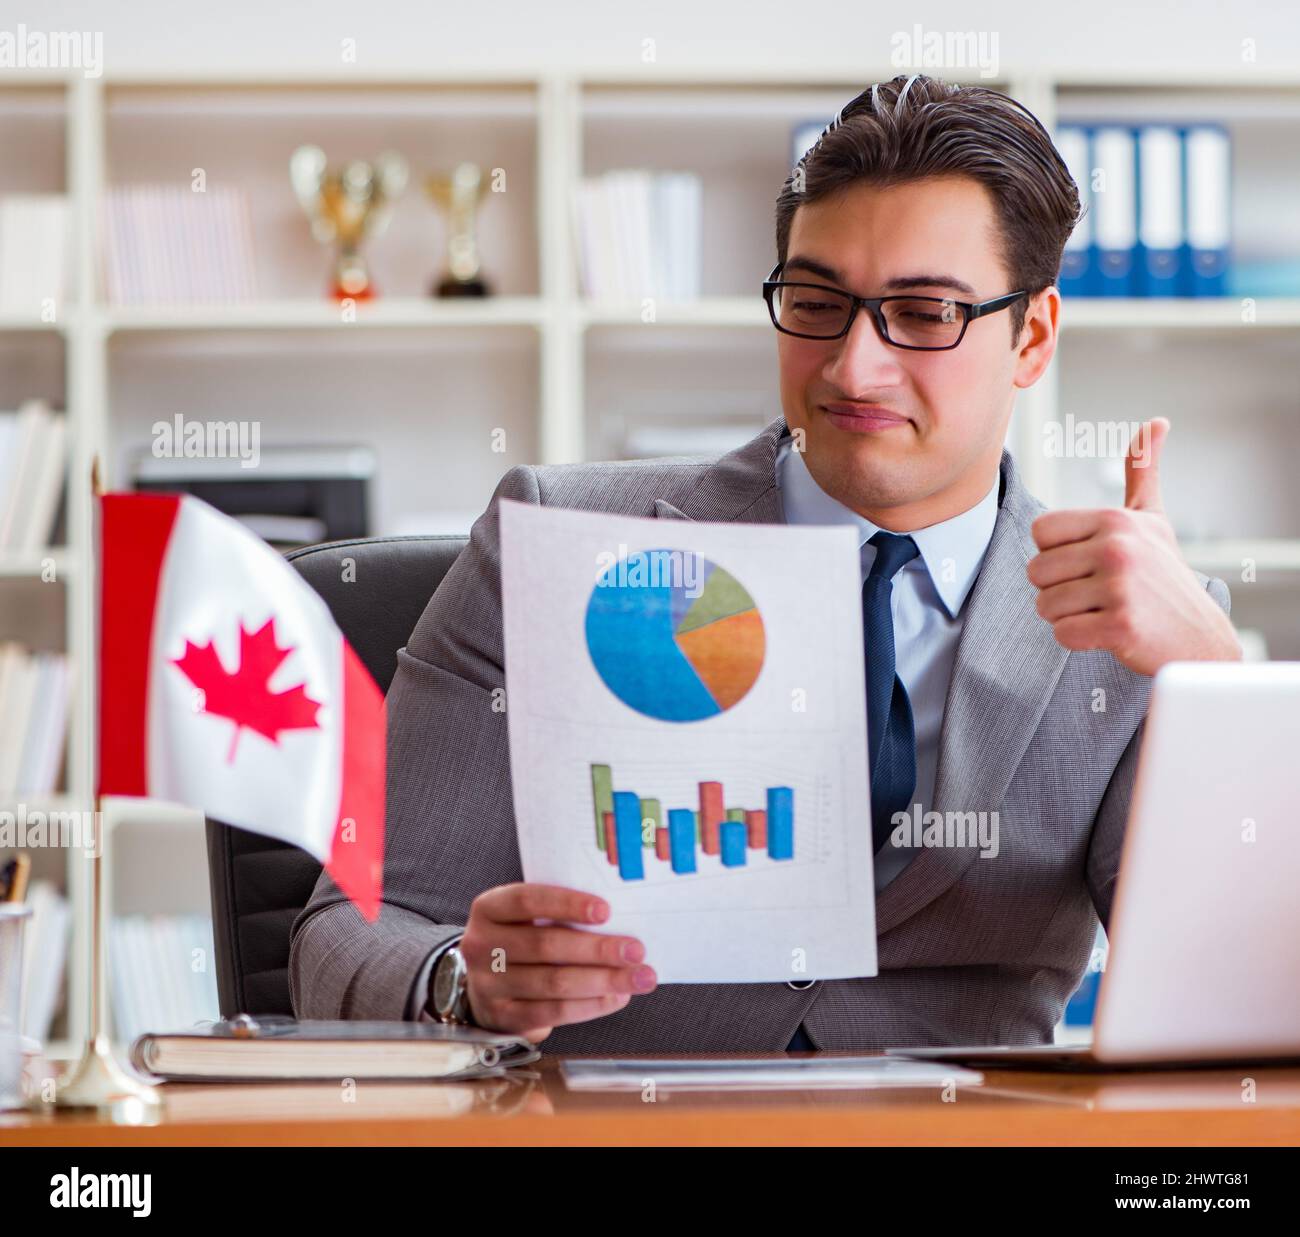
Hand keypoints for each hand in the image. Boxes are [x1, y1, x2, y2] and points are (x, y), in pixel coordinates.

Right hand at [457, 882, 655, 1042]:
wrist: (488, 984)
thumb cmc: (521, 940)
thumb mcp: (526, 918)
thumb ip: (558, 914)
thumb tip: (619, 921)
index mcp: (489, 908)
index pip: (527, 900)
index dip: (567, 904)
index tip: (606, 911)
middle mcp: (481, 944)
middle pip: (545, 945)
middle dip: (597, 948)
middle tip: (636, 950)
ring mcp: (488, 984)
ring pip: (554, 982)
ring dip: (603, 980)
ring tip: (638, 977)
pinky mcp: (502, 1017)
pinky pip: (553, 1012)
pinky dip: (590, 1005)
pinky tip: (615, 997)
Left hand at [1027, 417, 1240, 675]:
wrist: (1199, 638)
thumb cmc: (1165, 577)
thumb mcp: (1153, 520)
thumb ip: (1143, 472)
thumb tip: (1155, 423)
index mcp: (1115, 520)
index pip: (1040, 531)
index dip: (1056, 552)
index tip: (1088, 562)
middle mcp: (1117, 548)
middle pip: (1036, 570)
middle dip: (1057, 588)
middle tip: (1097, 593)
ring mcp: (1120, 587)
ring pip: (1045, 605)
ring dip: (1067, 616)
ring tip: (1104, 611)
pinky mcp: (1120, 626)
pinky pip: (1063, 634)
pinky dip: (1078, 639)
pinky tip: (1109, 632)